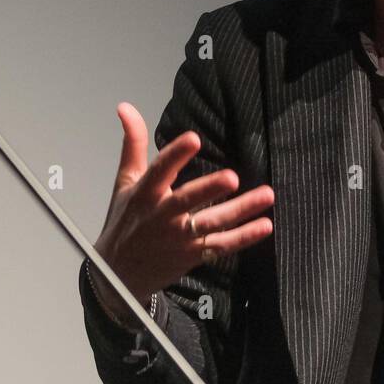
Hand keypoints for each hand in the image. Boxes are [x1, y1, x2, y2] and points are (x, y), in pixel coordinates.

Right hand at [90, 102, 273, 321]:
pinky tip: (265, 225)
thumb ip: (133, 143)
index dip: (175, 155)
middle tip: (232, 177)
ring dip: (241, 211)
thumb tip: (126, 107)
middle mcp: (162, 216)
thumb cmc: (125, 222)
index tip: (193, 138)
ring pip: (212, 223)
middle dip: (209, 189)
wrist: (116, 277)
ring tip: (267, 195)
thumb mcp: (124, 182)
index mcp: (144, 194)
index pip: (159, 170)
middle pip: (188, 201)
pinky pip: (221, 246)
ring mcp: (179, 238)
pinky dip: (244, 237)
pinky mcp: (192, 255)